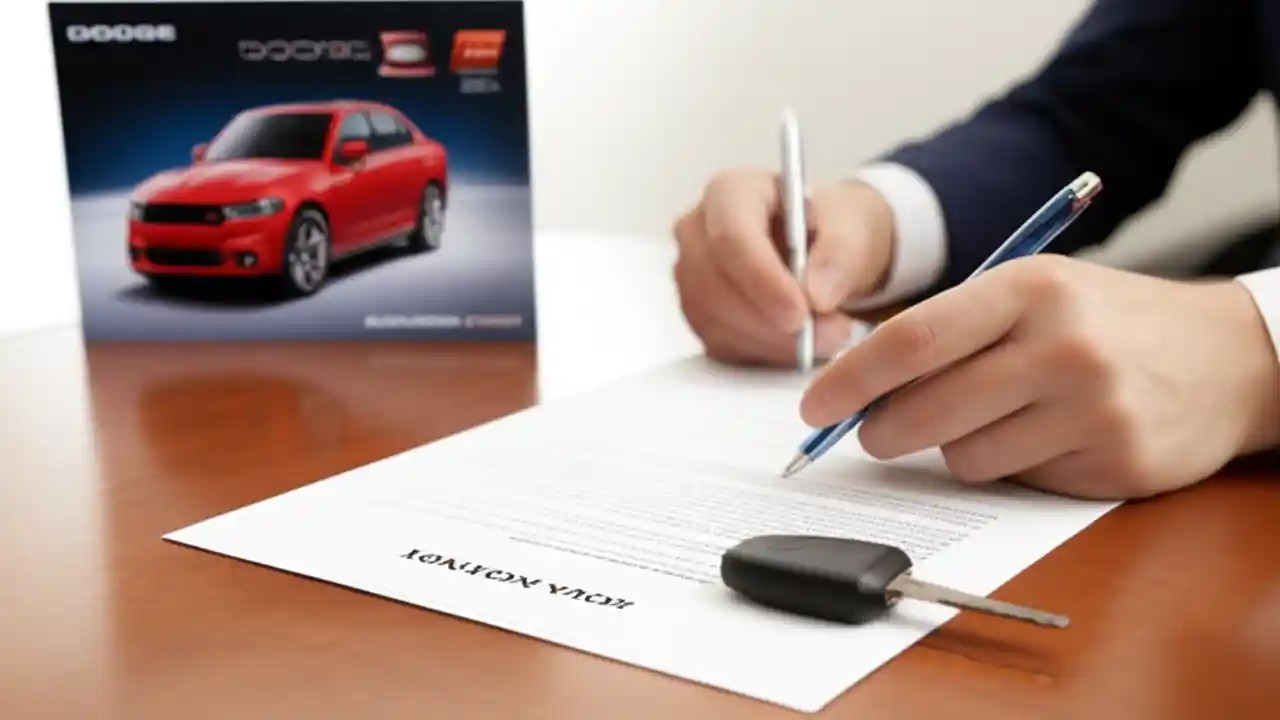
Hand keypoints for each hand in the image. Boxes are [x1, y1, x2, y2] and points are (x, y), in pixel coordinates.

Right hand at [673, 169, 894, 365]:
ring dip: (775, 343)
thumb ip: (841, 253)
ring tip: (828, 337)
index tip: (801, 312)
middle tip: (831, 334)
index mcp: (729, 193)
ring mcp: (691, 278)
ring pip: (717, 323)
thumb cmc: (828, 228)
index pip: (730, 238)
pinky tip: (801, 343)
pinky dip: (767, 353)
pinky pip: (723, 345)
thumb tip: (818, 295)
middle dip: (772, 322)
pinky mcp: (698, 316)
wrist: (820, 249)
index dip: (762, 280)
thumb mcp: (851, 226)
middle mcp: (697, 233)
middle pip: (715, 287)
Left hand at [800, 255, 1279, 499]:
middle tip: (871, 431)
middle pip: (926, 409)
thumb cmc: (1105, 321)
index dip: (850, 378)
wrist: (1226, 357)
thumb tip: (858, 386)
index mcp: (1030, 288)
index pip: (913, 338)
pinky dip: (1008, 465)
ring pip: (965, 456)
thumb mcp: (1035, 292)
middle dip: (880, 429)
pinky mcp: (1114, 463)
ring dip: (955, 447)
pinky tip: (1043, 436)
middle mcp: (1062, 346)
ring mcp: (1092, 409)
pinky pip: (1016, 481)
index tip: (812, 405)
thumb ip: (951, 330)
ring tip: (996, 416)